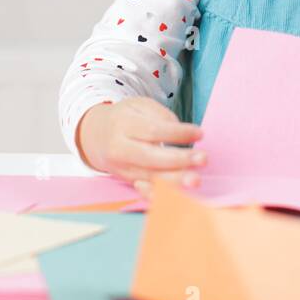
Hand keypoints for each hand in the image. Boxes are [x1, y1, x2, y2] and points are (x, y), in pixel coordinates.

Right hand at [75, 96, 205, 193]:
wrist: (95, 135)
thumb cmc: (125, 118)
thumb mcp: (140, 106)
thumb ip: (161, 115)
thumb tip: (182, 132)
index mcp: (123, 125)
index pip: (153, 131)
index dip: (178, 133)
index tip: (200, 133)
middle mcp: (119, 148)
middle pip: (150, 157)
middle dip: (179, 160)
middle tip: (203, 159)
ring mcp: (121, 168)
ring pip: (149, 177)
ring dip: (174, 181)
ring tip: (195, 180)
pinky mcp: (126, 181)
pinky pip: (145, 189)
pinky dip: (161, 193)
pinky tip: (178, 193)